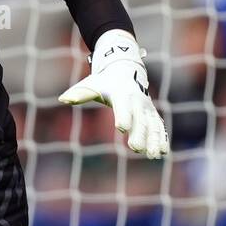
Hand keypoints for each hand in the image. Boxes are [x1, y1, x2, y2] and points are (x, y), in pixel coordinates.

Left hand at [58, 29, 169, 158]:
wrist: (126, 70)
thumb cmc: (104, 81)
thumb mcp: (91, 84)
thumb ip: (79, 93)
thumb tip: (63, 99)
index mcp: (122, 95)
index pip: (123, 107)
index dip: (123, 116)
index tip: (121, 127)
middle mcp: (137, 101)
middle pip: (139, 119)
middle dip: (139, 134)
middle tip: (136, 148)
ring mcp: (147, 108)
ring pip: (152, 125)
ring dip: (154, 140)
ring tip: (153, 155)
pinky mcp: (152, 114)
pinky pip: (159, 127)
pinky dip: (162, 139)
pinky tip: (163, 153)